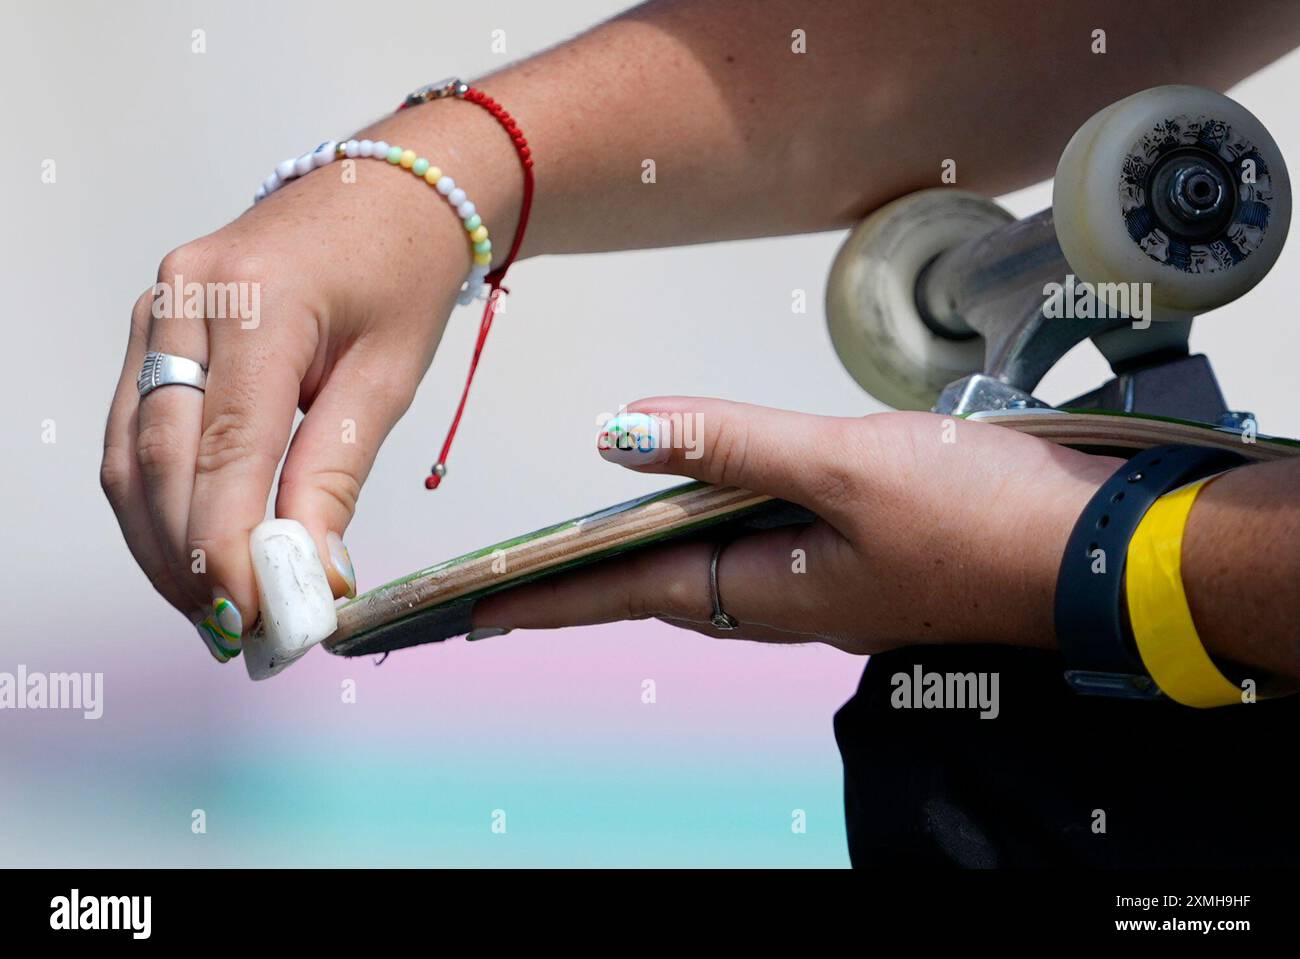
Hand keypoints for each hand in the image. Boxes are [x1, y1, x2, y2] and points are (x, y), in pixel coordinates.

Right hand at [100, 104, 520, 661]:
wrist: (385, 194)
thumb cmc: (400, 275)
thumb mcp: (387, 375)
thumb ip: (336, 471)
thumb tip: (310, 572)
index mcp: (257, 303)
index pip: (225, 448)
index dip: (231, 544)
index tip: (258, 615)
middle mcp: (185, 300)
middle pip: (159, 457)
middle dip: (188, 556)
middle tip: (234, 627)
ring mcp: (157, 308)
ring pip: (131, 451)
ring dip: (162, 541)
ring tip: (214, 606)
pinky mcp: (153, 327)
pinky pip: (136, 428)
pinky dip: (158, 500)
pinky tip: (192, 549)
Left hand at [473, 398, 1121, 653]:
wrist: (1095, 552)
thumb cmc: (975, 517)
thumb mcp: (842, 466)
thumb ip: (729, 442)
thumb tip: (621, 431)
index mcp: (764, 591)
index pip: (624, 591)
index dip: (545, 592)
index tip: (472, 608)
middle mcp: (783, 598)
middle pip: (655, 583)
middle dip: (577, 581)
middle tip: (509, 576)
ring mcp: (823, 580)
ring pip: (705, 559)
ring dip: (636, 551)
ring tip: (579, 542)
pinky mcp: (860, 555)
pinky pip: (758, 538)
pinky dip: (709, 517)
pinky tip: (701, 495)